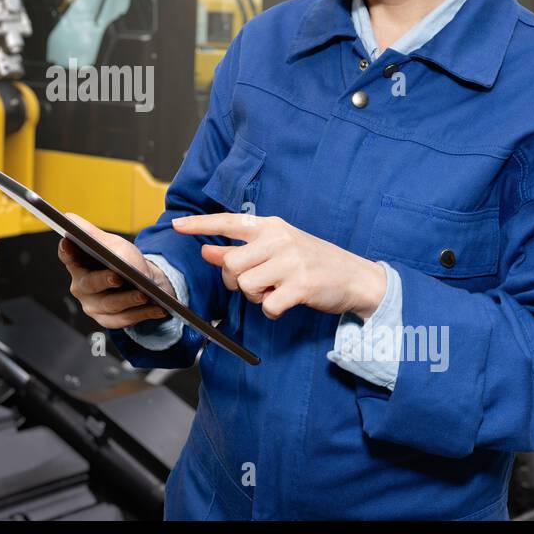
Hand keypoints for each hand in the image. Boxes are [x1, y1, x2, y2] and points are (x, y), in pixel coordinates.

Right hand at [58, 213, 172, 329]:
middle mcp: (81, 287)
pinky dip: (142, 313)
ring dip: (129, 300)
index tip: (68, 242)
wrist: (142, 282)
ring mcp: (93, 306)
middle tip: (118, 277)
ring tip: (145, 295)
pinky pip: (124, 319)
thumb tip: (69, 218)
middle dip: (104, 281)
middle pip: (90, 284)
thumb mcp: (111, 243)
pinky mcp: (108, 320)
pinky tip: (157, 308)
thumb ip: (91, 234)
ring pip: (110, 304)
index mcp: (78, 265)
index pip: (67, 257)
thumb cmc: (123, 260)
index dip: (66, 251)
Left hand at [172, 213, 385, 320]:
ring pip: (245, 286)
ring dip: (255, 297)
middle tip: (255, 283)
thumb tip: (207, 251)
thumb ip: (243, 249)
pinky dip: (272, 311)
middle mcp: (279, 239)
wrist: (355, 276)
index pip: (229, 222)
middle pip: (231, 264)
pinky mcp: (301, 286)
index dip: (201, 225)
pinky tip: (285, 303)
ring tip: (274, 291)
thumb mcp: (277, 248)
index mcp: (272, 226)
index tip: (178, 226)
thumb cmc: (311, 262)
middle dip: (234, 281)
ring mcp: (291, 262)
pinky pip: (268, 306)